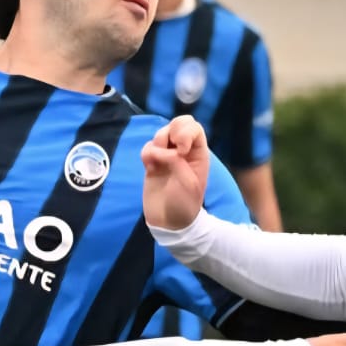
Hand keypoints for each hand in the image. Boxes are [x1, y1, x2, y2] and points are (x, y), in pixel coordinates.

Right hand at [142, 115, 210, 230]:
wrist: (169, 221)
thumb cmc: (185, 203)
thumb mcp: (188, 182)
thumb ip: (176, 161)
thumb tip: (160, 151)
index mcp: (198, 153)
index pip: (194, 127)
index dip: (185, 132)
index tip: (181, 150)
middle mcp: (183, 151)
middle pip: (177, 123)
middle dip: (170, 132)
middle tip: (169, 150)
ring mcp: (167, 155)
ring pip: (160, 134)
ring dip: (158, 144)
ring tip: (158, 163)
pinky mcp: (152, 163)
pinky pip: (147, 147)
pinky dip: (147, 154)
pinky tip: (150, 168)